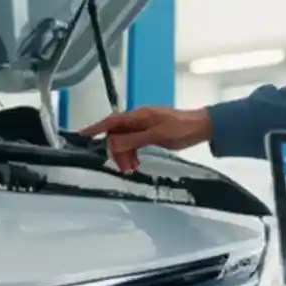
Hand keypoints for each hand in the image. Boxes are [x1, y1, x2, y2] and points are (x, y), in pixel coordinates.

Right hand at [79, 107, 211, 172]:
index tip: (82, 136)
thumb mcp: (157, 136)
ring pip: (126, 140)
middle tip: (123, 168)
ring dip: (125, 155)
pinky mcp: (151, 131)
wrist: (202, 126)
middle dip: (116, 151)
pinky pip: (135, 142)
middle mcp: (139, 118)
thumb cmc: (182, 129)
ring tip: (132, 169)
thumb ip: (134, 140)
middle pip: (117, 134)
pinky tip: (136, 163)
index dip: (95, 128)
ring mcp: (145, 124)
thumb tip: (113, 143)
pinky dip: (133, 153)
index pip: (111, 121)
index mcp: (138, 116)